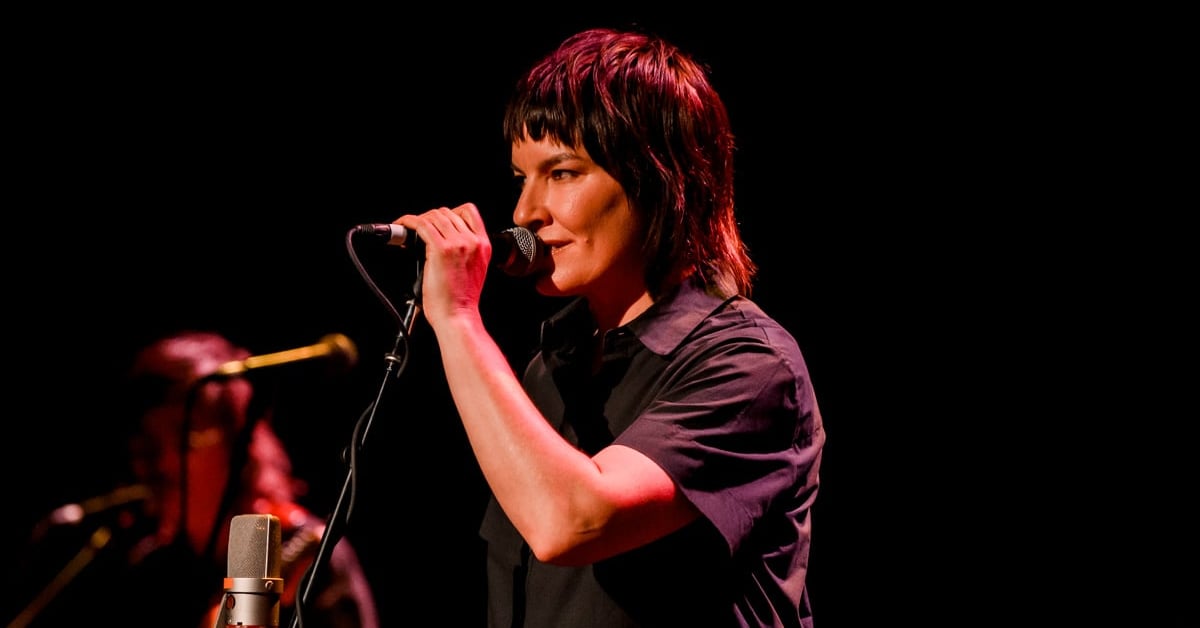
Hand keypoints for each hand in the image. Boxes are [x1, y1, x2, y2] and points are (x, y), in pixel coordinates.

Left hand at [393, 203, 490, 329]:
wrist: (458, 317)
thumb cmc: (461, 300)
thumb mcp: (474, 269)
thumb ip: (466, 250)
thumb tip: (441, 237)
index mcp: (484, 245)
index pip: (469, 211)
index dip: (450, 212)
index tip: (438, 222)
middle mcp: (473, 241)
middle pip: (447, 212)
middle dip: (430, 218)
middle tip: (418, 230)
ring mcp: (458, 244)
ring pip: (434, 216)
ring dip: (418, 220)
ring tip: (407, 230)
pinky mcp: (441, 250)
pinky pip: (422, 225)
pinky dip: (408, 222)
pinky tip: (401, 227)